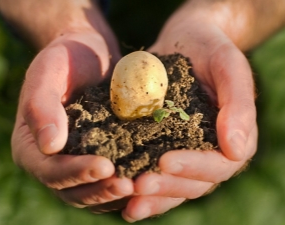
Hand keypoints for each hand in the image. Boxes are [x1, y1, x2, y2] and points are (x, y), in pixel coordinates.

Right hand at [11, 31, 133, 207]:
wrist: (90, 54)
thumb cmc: (67, 58)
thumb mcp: (50, 71)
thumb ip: (41, 105)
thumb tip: (50, 146)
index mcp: (32, 145)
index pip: (50, 170)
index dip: (76, 173)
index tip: (105, 167)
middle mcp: (54, 161)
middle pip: (74, 191)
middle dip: (101, 190)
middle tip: (129, 186)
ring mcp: (78, 161)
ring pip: (94, 191)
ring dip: (116, 194)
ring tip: (141, 187)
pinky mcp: (102, 156)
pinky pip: (111, 179)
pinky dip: (127, 183)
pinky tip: (147, 178)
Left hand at [121, 2, 256, 221]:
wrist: (183, 40)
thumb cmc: (208, 47)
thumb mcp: (227, 64)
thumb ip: (239, 103)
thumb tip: (238, 150)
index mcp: (230, 137)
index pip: (218, 165)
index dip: (194, 167)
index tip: (165, 162)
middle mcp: (207, 151)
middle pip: (192, 183)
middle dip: (166, 187)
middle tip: (139, 185)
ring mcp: (182, 150)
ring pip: (171, 185)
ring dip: (151, 197)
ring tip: (127, 200)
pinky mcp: (158, 144)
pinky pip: (151, 171)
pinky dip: (138, 187)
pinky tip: (120, 194)